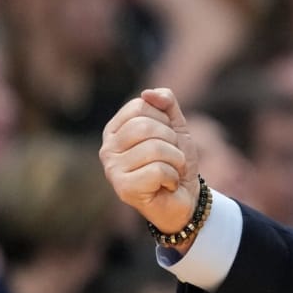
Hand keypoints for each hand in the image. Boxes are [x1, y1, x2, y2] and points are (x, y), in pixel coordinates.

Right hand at [100, 88, 200, 234]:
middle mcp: (107, 148)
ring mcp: (112, 169)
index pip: (140, 106)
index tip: (168, 137)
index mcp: (115, 129)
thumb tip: (148, 93)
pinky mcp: (122, 188)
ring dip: (175, 160)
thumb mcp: (176, 127)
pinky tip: (166, 185)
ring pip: (154, 148)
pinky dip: (172, 177)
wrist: (184, 198)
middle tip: (172, 156)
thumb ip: (166, 104)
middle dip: (171, 141)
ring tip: (171, 171)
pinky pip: (157, 170)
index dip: (164, 119)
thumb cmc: (175, 162)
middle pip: (145, 126)